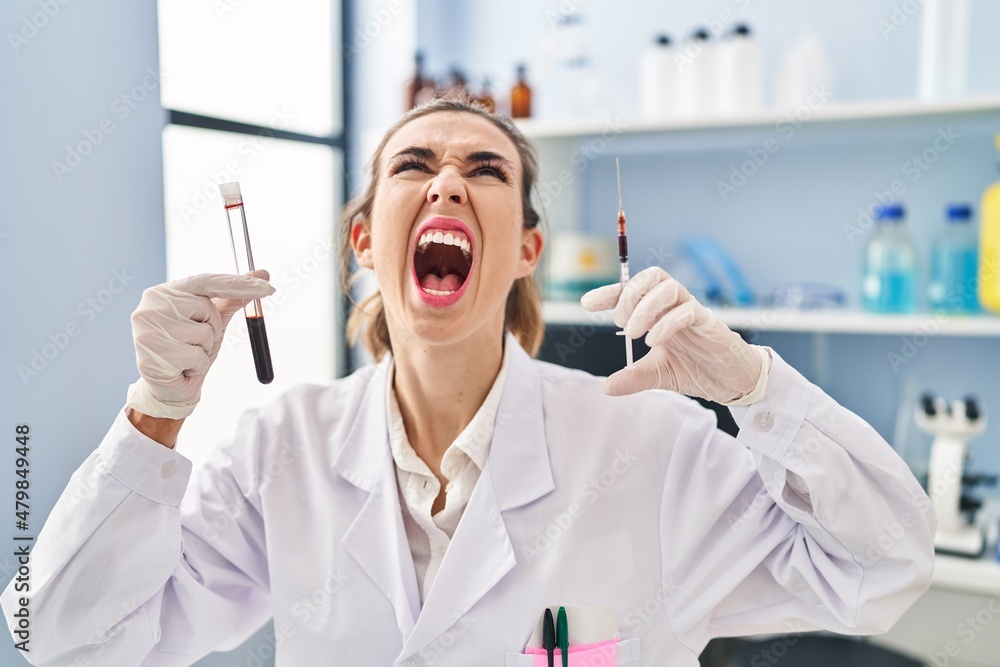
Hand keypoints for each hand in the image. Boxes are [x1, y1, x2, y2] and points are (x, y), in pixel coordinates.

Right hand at [126, 271, 274, 418]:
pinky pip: (197, 357)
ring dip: (204, 350)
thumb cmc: (189, 349)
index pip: (206, 281)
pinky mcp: (151, 356)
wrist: (169, 387)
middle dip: (213, 328)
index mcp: (165, 292)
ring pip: (204, 334)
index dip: (239, 283)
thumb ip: (233, 297)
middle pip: (207, 308)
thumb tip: (262, 273)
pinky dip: (198, 366)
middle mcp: (152, 306)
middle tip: (197, 342)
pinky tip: (182, 368)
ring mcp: (148, 330)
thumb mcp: (213, 321)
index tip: (267, 287)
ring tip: (187, 356)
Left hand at [581, 267, 769, 403]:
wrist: (731, 383)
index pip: (633, 292)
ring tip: (633, 332)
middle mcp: (675, 306)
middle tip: (618, 323)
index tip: (587, 303)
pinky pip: (687, 311)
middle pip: (652, 277)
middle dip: (628, 295)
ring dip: (645, 306)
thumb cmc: (697, 370)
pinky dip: (666, 323)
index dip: (610, 293)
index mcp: (660, 312)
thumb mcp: (658, 375)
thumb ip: (633, 378)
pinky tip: (653, 340)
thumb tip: (605, 387)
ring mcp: (692, 311)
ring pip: (669, 287)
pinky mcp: (709, 323)